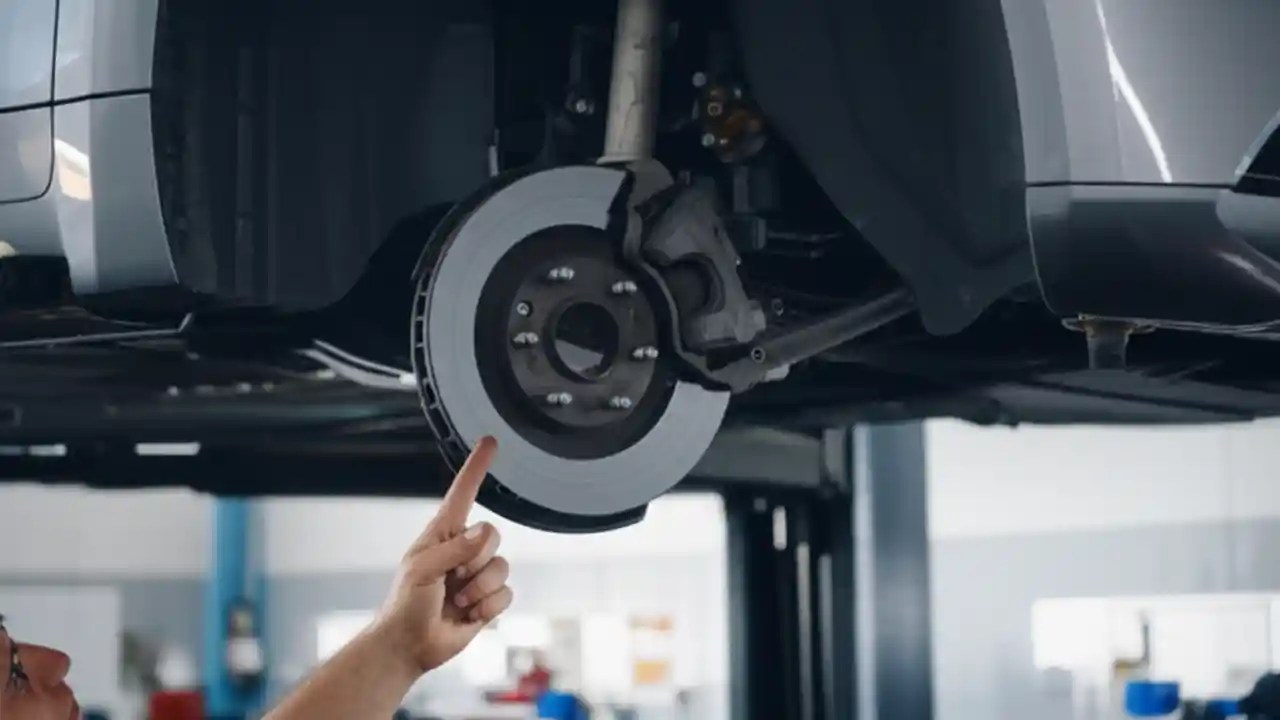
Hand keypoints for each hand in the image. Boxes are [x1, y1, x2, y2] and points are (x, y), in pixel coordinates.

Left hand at [371, 437, 512, 673]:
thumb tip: (484, 532)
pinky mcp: (488, 599)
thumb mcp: (422, 570)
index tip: (490, 442)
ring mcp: (477, 574)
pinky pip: (507, 593)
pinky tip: (469, 615)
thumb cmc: (405, 604)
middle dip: (475, 561)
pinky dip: (489, 607)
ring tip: (457, 601)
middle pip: (493, 536)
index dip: (477, 468)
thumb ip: (454, 549)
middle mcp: (463, 549)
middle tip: (451, 580)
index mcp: (443, 534)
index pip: (463, 493)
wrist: (410, 646)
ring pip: (503, 567)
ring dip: (480, 589)